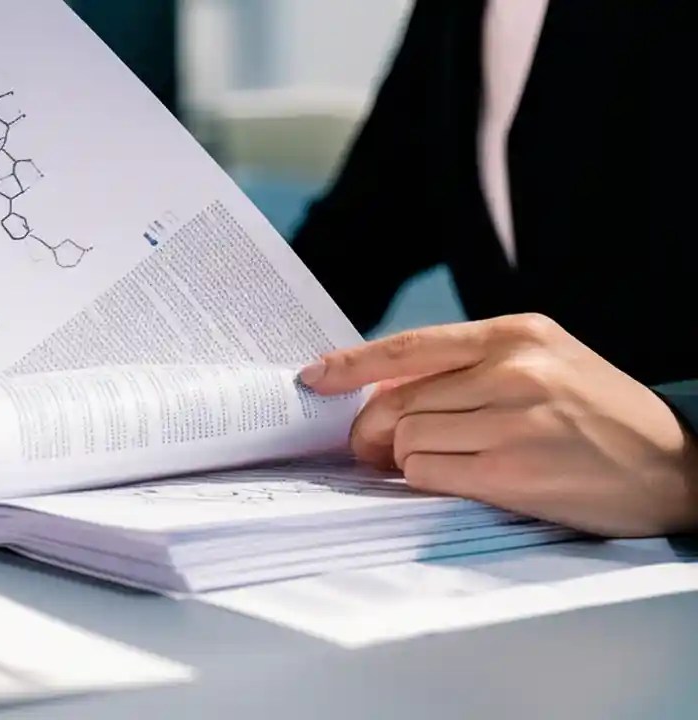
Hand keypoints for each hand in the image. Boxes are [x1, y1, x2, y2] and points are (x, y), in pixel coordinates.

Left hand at [299, 314, 697, 536]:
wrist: (675, 465)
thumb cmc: (598, 414)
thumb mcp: (543, 363)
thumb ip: (468, 367)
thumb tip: (381, 390)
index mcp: (515, 334)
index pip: (409, 347)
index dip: (351, 364)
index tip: (314, 379)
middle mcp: (512, 370)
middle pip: (396, 401)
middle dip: (371, 430)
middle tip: (370, 449)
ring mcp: (513, 421)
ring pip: (406, 439)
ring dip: (404, 459)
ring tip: (436, 463)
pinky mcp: (514, 471)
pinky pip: (429, 474)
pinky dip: (426, 481)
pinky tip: (454, 479)